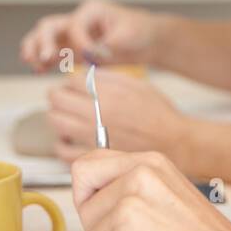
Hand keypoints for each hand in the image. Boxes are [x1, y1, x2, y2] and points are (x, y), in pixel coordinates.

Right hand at [19, 0, 161, 70]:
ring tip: (35, 64)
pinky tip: (39, 70)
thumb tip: (90, 56)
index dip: (80, 43)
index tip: (92, 58)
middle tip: (45, 58)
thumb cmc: (141, 31)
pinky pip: (53, 53)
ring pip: (45, 38)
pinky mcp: (73, 49)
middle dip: (44, 42)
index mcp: (91, 9)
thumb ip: (109, 45)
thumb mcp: (129, 35)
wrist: (148, 40)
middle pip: (50, 26)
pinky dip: (44, 60)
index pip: (75, 25)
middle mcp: (78, 20)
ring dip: (36, 50)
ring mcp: (73, 35)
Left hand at [46, 69, 186, 162]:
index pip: (71, 80)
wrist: (175, 144)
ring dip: (58, 116)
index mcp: (108, 94)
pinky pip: (62, 150)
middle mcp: (97, 114)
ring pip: (55, 121)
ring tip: (68, 117)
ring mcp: (92, 137)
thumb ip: (110, 78)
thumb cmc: (160, 115)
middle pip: (56, 98)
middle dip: (60, 95)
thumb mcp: (139, 85)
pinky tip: (69, 139)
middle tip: (67, 99)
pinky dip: (61, 144)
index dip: (73, 81)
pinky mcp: (93, 158)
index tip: (78, 87)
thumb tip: (85, 73)